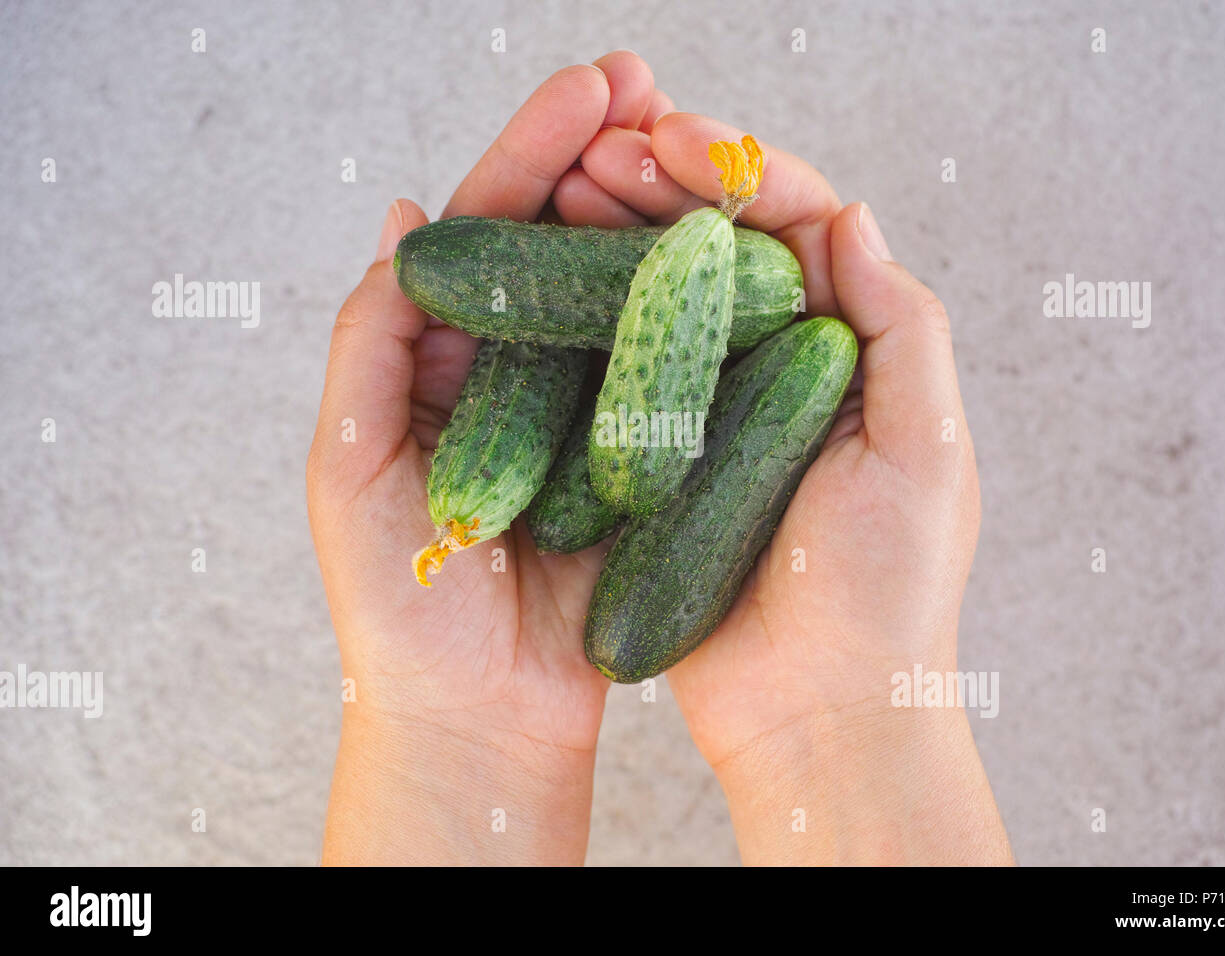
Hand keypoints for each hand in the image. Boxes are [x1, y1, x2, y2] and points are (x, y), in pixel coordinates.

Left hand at [307, 53, 674, 864]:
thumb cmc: (398, 607)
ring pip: (625, 295)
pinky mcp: (637, 458)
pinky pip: (670, 375)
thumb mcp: (350, 464)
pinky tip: (735, 259)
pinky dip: (699, 315)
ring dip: (661, 216)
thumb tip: (405, 218)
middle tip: (656, 85)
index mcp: (444, 358)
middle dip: (606, 154)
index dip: (533, 151)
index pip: (488, 231)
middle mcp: (518, 368)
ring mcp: (584, 409)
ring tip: (704, 148)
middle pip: (564, 241)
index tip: (592, 87)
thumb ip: (370, 344)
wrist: (478, 715)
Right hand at [578, 108, 1011, 863]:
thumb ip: (901, 329)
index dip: (736, 172)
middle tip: (594, 159)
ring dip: (616, 242)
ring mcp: (716, 415)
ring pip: (663, 302)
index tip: (666, 141)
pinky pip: (623, 376)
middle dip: (661, 191)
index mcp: (850, 352)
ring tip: (561, 196)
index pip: (798, 230)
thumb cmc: (888, 597)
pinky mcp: (662, 464)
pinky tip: (545, 288)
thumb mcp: (925, 454)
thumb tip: (851, 213)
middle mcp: (784, 369)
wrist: (818, 716)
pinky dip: (588, 325)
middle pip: (721, 252)